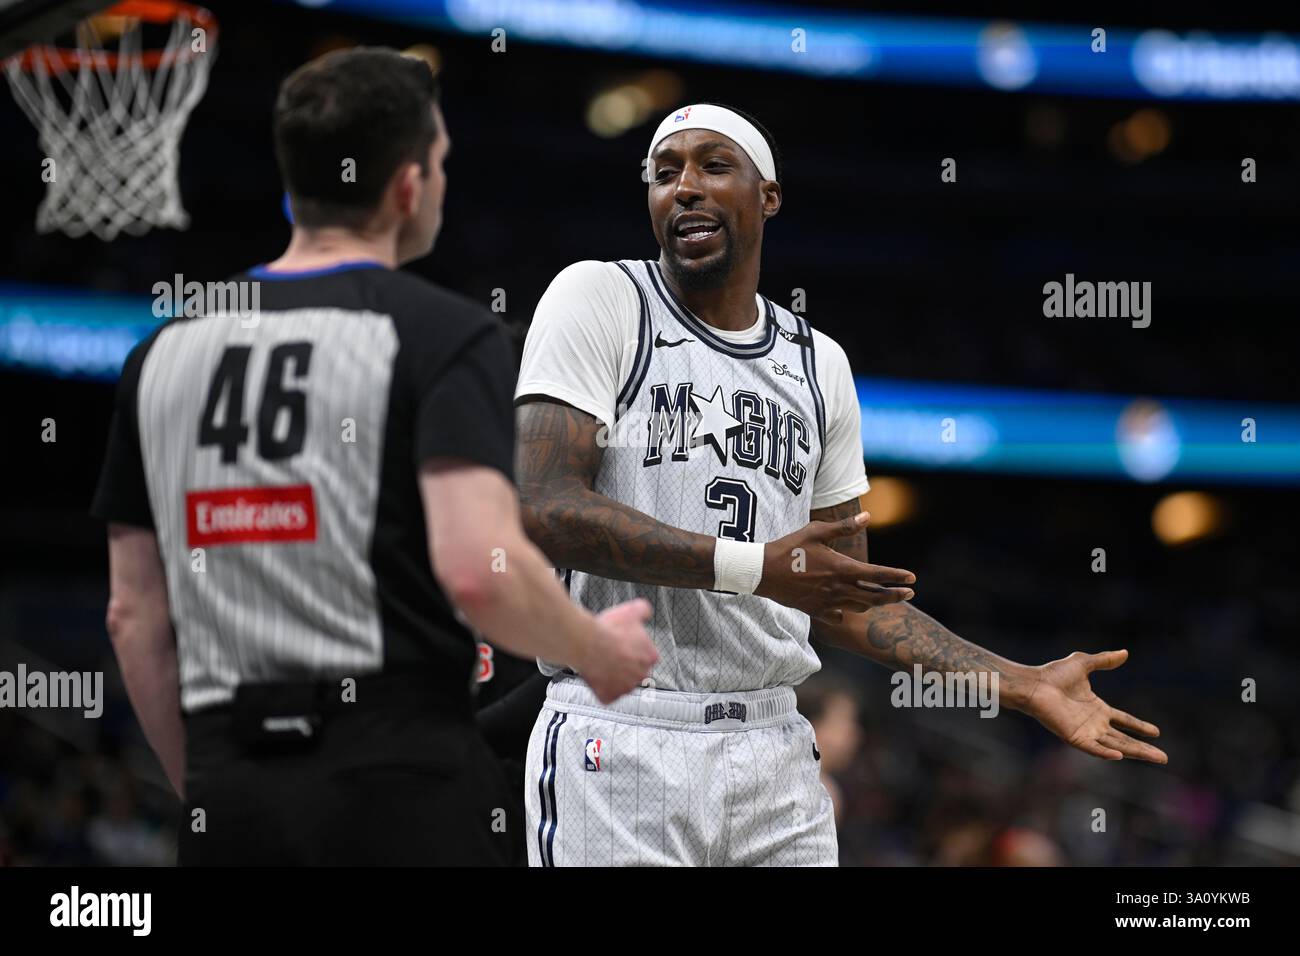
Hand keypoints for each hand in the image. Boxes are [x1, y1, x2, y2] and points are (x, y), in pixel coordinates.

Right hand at [579, 598, 658, 703]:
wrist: (586, 643)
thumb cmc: (609, 629)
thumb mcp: (631, 610)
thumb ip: (643, 610)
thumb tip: (646, 611)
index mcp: (651, 657)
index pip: (647, 655)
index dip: (633, 648)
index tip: (623, 643)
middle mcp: (641, 675)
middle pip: (634, 671)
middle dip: (625, 664)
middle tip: (611, 652)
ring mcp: (624, 688)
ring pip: (621, 683)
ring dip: (613, 676)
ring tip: (601, 661)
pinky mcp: (609, 696)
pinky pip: (606, 694)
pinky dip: (601, 687)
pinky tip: (596, 675)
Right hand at [755, 512, 915, 623]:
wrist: (763, 571)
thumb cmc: (790, 547)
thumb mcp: (816, 531)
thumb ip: (844, 526)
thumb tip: (868, 516)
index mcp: (842, 568)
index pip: (877, 575)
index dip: (897, 576)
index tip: (912, 578)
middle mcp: (838, 589)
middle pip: (875, 597)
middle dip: (895, 596)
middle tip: (909, 594)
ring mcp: (827, 602)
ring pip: (859, 607)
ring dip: (873, 603)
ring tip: (881, 598)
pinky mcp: (815, 610)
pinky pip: (837, 616)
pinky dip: (845, 613)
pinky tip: (846, 610)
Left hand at [1021, 649, 1166, 763]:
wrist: (1034, 684)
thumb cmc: (1053, 674)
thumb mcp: (1083, 663)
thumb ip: (1104, 660)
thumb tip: (1125, 652)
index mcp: (1097, 708)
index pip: (1123, 721)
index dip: (1139, 726)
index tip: (1156, 732)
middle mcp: (1093, 723)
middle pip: (1124, 739)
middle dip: (1144, 748)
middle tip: (1163, 757)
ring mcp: (1085, 731)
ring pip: (1115, 746)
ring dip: (1135, 752)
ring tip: (1156, 757)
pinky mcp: (1074, 737)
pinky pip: (1093, 748)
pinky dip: (1105, 753)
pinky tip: (1120, 755)